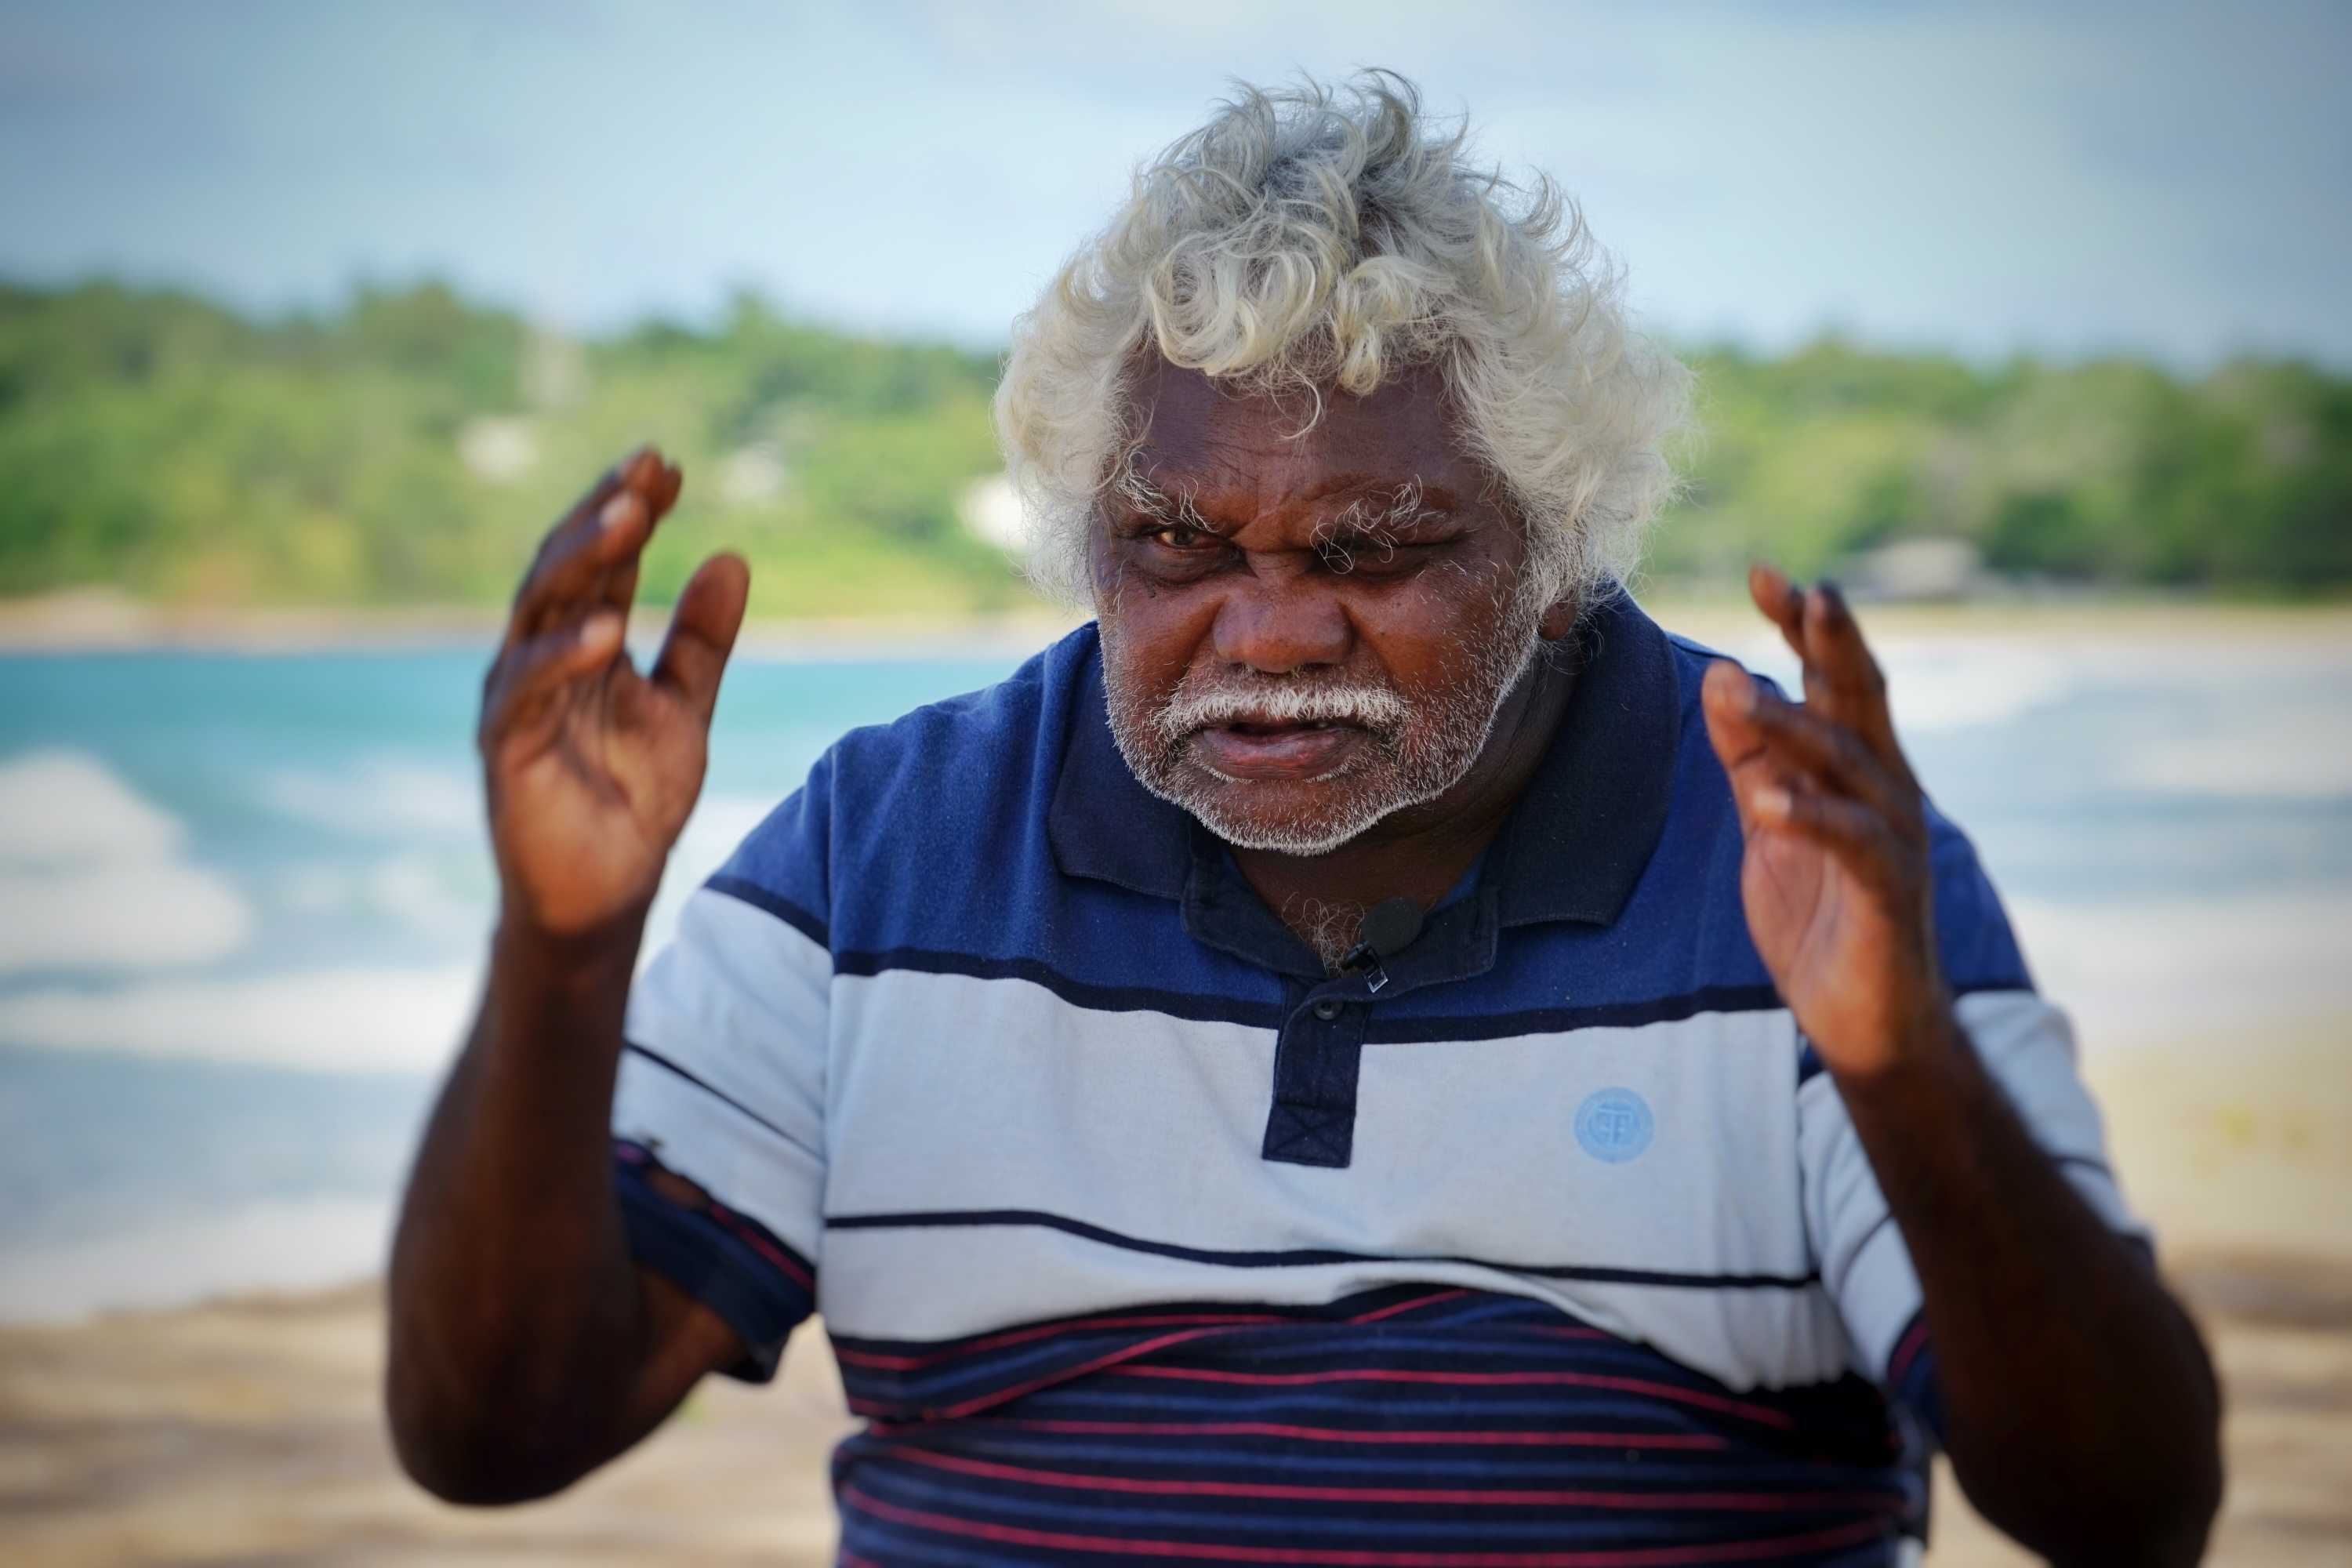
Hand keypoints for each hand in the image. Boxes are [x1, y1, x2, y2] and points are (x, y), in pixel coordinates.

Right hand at [479, 447, 749, 935]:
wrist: (605, 894)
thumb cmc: (633, 798)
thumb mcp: (684, 708)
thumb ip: (702, 640)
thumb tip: (731, 556)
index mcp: (581, 641)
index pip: (603, 559)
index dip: (633, 509)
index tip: (669, 463)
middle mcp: (541, 656)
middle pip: (564, 566)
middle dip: (603, 514)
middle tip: (645, 470)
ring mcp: (517, 697)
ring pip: (540, 609)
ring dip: (583, 560)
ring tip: (628, 518)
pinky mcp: (504, 745)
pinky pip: (529, 689)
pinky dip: (566, 655)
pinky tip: (608, 628)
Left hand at [1699, 565, 1948, 1082]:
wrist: (1868, 1021)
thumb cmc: (1823, 916)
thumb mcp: (1770, 822)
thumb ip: (1749, 756)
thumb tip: (1721, 675)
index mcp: (1858, 769)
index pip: (1832, 682)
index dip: (1804, 628)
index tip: (1768, 574)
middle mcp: (1887, 790)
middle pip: (1861, 701)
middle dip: (1831, 643)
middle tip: (1800, 590)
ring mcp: (1894, 838)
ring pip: (1849, 764)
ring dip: (1793, 726)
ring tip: (1740, 691)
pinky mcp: (1889, 893)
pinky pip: (1854, 843)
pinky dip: (1812, 817)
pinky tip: (1770, 801)